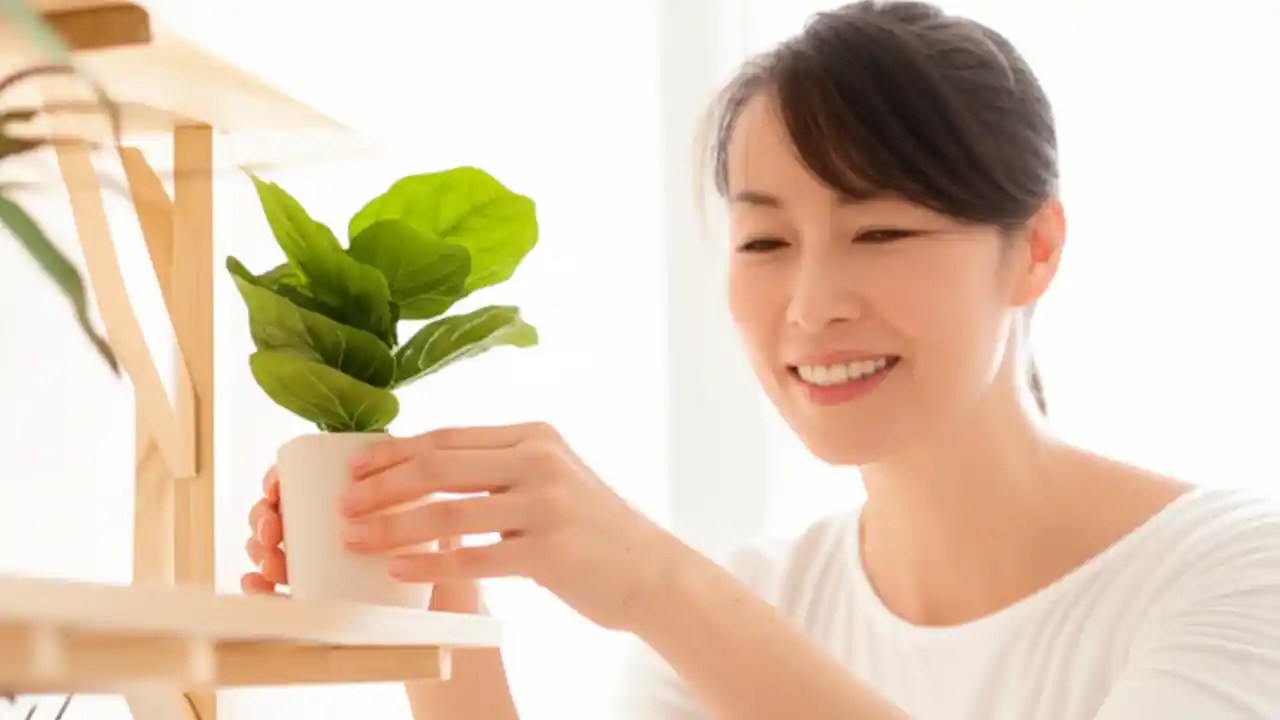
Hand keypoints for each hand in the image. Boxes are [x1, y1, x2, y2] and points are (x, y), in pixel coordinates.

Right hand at [241, 466, 484, 613]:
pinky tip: (254, 583)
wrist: (455, 626)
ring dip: (259, 549)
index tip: (275, 490)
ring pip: (272, 552)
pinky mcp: (313, 607)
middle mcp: (328, 537)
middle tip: (273, 531)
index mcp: (352, 510)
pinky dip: (258, 586)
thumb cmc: (447, 571)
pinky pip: (275, 595)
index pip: (301, 488)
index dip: (277, 484)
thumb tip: (414, 457)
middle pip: (280, 518)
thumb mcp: (442, 526)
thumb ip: (429, 491)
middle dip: (263, 519)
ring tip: (270, 559)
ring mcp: (317, 572)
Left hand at [339, 422, 689, 631]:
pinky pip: (473, 559)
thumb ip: (500, 468)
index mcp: (535, 436)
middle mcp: (539, 462)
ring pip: (448, 513)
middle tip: (343, 505)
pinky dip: (429, 565)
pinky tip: (397, 570)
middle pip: (439, 467)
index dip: (394, 452)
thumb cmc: (592, 530)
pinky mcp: (550, 553)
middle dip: (381, 486)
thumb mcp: (552, 479)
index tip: (354, 469)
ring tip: (354, 539)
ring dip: (392, 526)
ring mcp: (546, 506)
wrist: (652, 572)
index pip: (448, 437)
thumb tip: (425, 470)